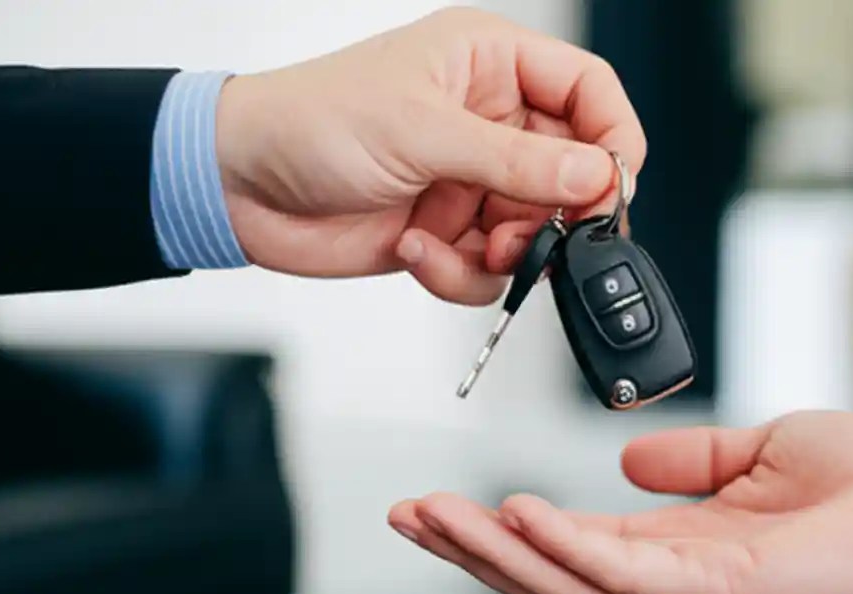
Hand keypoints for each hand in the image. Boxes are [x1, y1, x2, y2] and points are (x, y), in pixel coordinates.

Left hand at [215, 7, 643, 304]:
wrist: (238, 186)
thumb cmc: (309, 123)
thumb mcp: (423, 131)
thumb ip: (518, 160)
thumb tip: (596, 176)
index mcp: (489, 63)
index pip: (589, 90)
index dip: (614, 137)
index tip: (613, 187)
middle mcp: (489, 119)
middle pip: (572, 170)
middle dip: (555, 213)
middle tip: (535, 235)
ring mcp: (471, 178)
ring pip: (536, 229)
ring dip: (504, 252)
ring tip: (463, 246)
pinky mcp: (450, 229)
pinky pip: (491, 267)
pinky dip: (460, 271)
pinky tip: (417, 249)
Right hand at [388, 412, 852, 593]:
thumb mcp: (758, 450)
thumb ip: (689, 460)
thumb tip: (628, 456)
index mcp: (675, 550)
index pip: (566, 549)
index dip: (496, 532)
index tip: (437, 503)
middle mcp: (674, 584)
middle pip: (549, 578)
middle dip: (470, 551)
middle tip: (404, 516)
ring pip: (571, 585)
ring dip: (494, 552)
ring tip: (433, 516)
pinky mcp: (726, 592)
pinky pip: (629, 573)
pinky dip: (567, 546)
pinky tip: (518, 514)